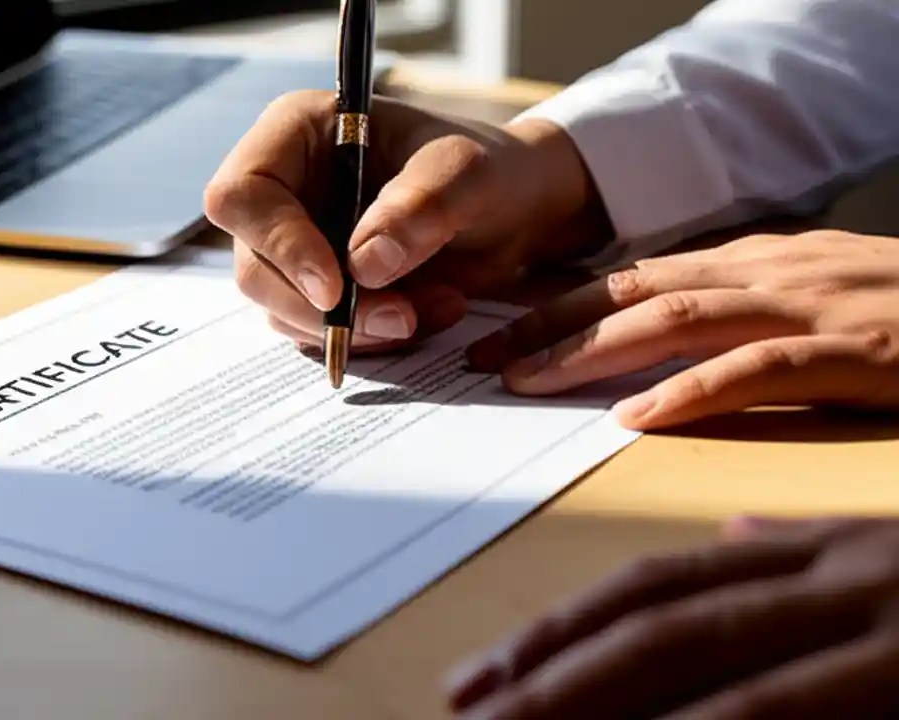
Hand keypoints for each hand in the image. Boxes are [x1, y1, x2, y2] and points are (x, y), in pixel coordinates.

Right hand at [203, 90, 610, 351]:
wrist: (516, 212)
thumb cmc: (487, 169)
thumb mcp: (468, 173)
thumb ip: (421, 206)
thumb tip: (363, 263)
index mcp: (298, 132)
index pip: (242, 194)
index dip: (278, 244)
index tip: (336, 287)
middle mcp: (282, 189)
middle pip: (254, 266)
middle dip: (324, 307)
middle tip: (400, 318)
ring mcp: (294, 244)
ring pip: (284, 309)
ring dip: (356, 328)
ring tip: (434, 308)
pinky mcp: (316, 289)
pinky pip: (317, 332)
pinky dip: (371, 338)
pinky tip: (427, 314)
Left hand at [447, 515, 898, 718]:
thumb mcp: (890, 559)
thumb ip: (801, 555)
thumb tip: (730, 537)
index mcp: (810, 554)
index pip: (655, 584)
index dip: (560, 624)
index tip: (485, 674)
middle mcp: (825, 573)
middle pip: (653, 613)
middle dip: (550, 661)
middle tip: (467, 706)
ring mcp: (871, 615)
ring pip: (695, 644)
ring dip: (589, 692)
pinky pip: (776, 701)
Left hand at [466, 230, 898, 428]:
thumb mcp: (812, 300)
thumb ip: (738, 318)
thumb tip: (650, 360)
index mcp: (759, 261)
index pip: (637, 278)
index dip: (560, 306)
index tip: (500, 338)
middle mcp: (774, 271)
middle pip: (637, 291)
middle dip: (552, 326)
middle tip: (486, 362)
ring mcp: (813, 306)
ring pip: (679, 319)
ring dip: (594, 352)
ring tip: (531, 383)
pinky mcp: (856, 350)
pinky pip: (758, 368)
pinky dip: (691, 392)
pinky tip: (637, 418)